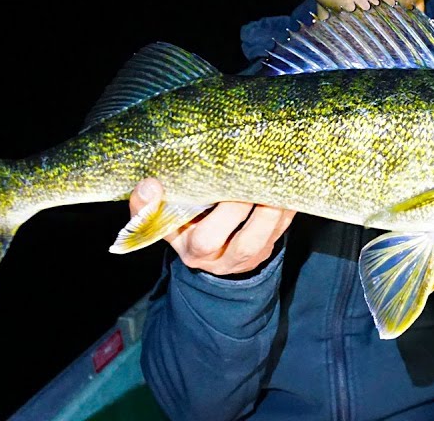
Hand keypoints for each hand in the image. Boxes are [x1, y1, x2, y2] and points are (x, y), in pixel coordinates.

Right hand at [128, 178, 296, 276]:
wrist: (207, 257)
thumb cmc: (181, 228)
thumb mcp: (159, 222)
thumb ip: (145, 207)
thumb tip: (148, 185)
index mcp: (195, 251)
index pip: (206, 240)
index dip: (222, 214)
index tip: (224, 183)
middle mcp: (224, 259)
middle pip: (246, 241)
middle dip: (256, 208)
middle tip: (258, 174)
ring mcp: (250, 256)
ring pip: (270, 235)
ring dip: (277, 206)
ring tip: (278, 175)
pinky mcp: (268, 247)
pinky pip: (283, 228)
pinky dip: (287, 205)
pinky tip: (287, 181)